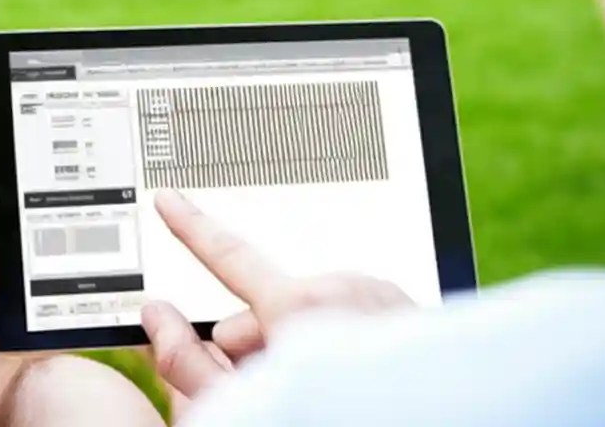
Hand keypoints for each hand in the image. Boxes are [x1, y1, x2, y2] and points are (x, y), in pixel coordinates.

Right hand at [141, 190, 413, 405]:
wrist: (446, 423)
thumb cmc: (342, 416)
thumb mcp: (245, 404)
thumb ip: (188, 364)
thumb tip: (159, 319)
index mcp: (301, 308)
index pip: (229, 254)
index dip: (190, 227)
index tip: (170, 200)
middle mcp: (345, 290)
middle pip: (267, 307)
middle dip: (254, 345)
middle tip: (266, 391)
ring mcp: (380, 298)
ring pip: (311, 316)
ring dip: (302, 350)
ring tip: (324, 396)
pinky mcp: (404, 310)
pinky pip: (353, 317)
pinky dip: (342, 345)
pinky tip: (353, 383)